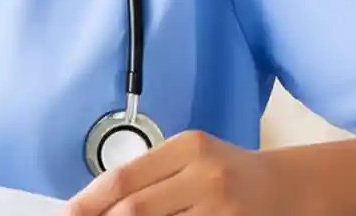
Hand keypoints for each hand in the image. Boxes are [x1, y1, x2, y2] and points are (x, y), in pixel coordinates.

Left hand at [65, 130, 313, 215]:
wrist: (286, 187)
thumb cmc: (227, 171)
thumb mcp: (189, 158)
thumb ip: (150, 177)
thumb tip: (98, 204)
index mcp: (188, 147)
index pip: (125, 178)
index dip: (90, 202)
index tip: (68, 214)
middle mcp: (205, 175)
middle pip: (136, 210)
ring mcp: (222, 207)